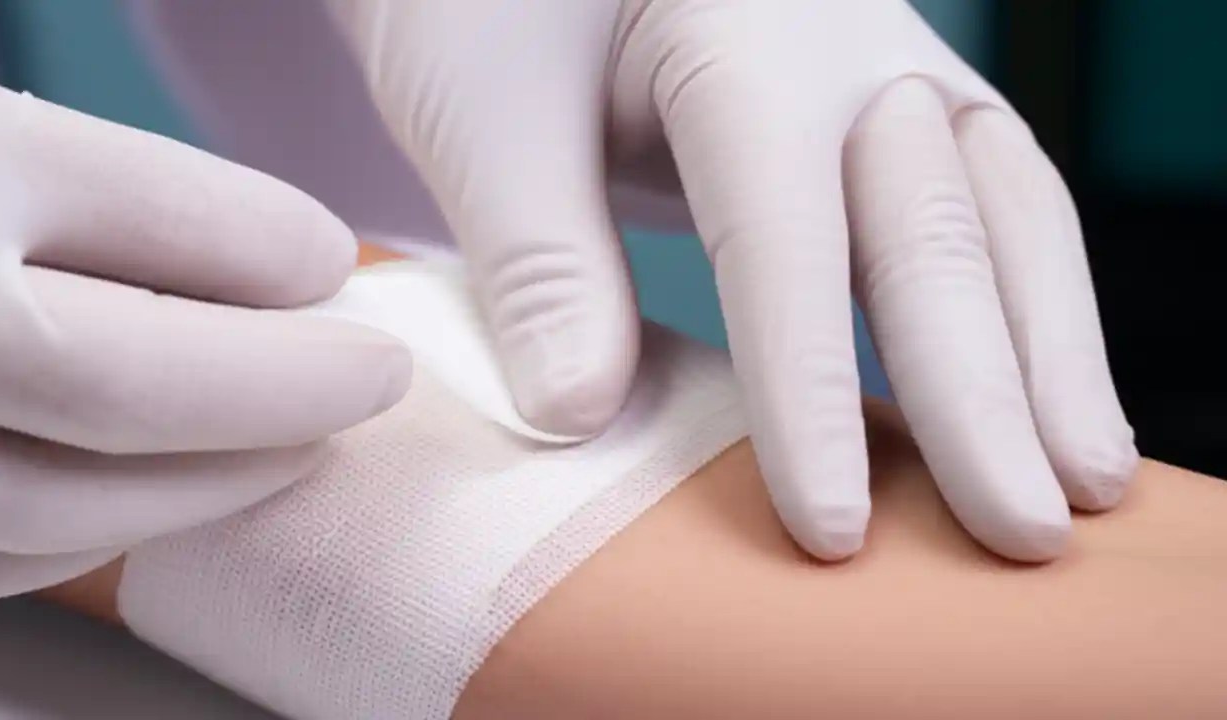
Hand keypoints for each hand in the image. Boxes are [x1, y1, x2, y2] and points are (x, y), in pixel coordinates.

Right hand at [0, 68, 410, 602]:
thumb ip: (118, 190)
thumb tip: (303, 264)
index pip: (164, 240)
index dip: (288, 273)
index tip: (345, 280)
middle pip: (127, 396)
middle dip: (281, 396)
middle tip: (371, 381)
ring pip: (49, 510)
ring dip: (199, 488)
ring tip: (289, 450)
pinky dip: (80, 533)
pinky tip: (146, 498)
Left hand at [327, 0, 1136, 560]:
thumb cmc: (483, 5)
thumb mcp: (483, 114)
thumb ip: (538, 258)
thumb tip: (586, 417)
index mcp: (738, 29)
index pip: (788, 230)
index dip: (811, 389)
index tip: (831, 528)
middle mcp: (843, 40)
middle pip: (935, 223)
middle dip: (983, 391)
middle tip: (1024, 532)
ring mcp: (884, 67)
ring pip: (1002, 210)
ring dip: (1049, 352)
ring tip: (1089, 482)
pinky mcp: (889, 109)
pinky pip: (986, 206)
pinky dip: (1025, 307)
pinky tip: (1044, 390)